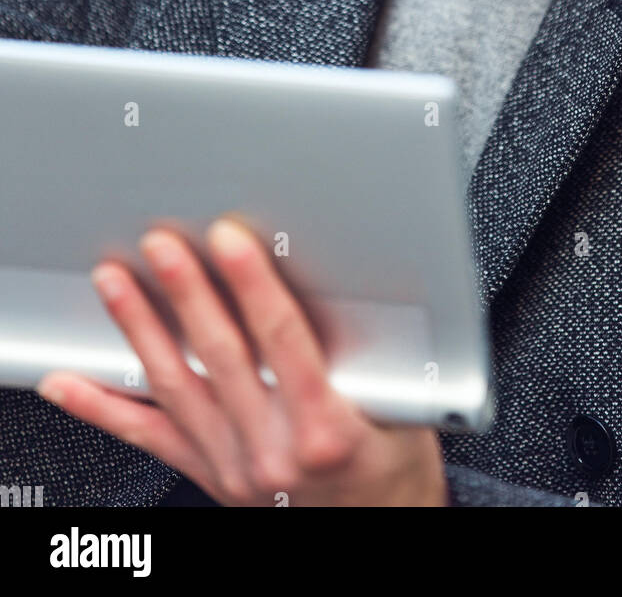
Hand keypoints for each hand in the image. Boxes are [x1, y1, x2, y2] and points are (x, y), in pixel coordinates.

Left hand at [36, 219, 446, 506]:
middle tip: (162, 246)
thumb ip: (372, 352)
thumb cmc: (394, 463)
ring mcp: (233, 468)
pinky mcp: (209, 475)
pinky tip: (72, 382)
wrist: (383, 526)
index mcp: (325, 430)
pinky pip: (148, 437)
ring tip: (116, 283)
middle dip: (186, 292)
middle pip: (220, 356)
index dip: (253, 285)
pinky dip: (104, 408)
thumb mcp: (405, 406)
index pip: (282, 341)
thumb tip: (348, 282)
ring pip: (176, 387)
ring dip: (140, 330)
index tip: (231, 240)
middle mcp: (273, 453)